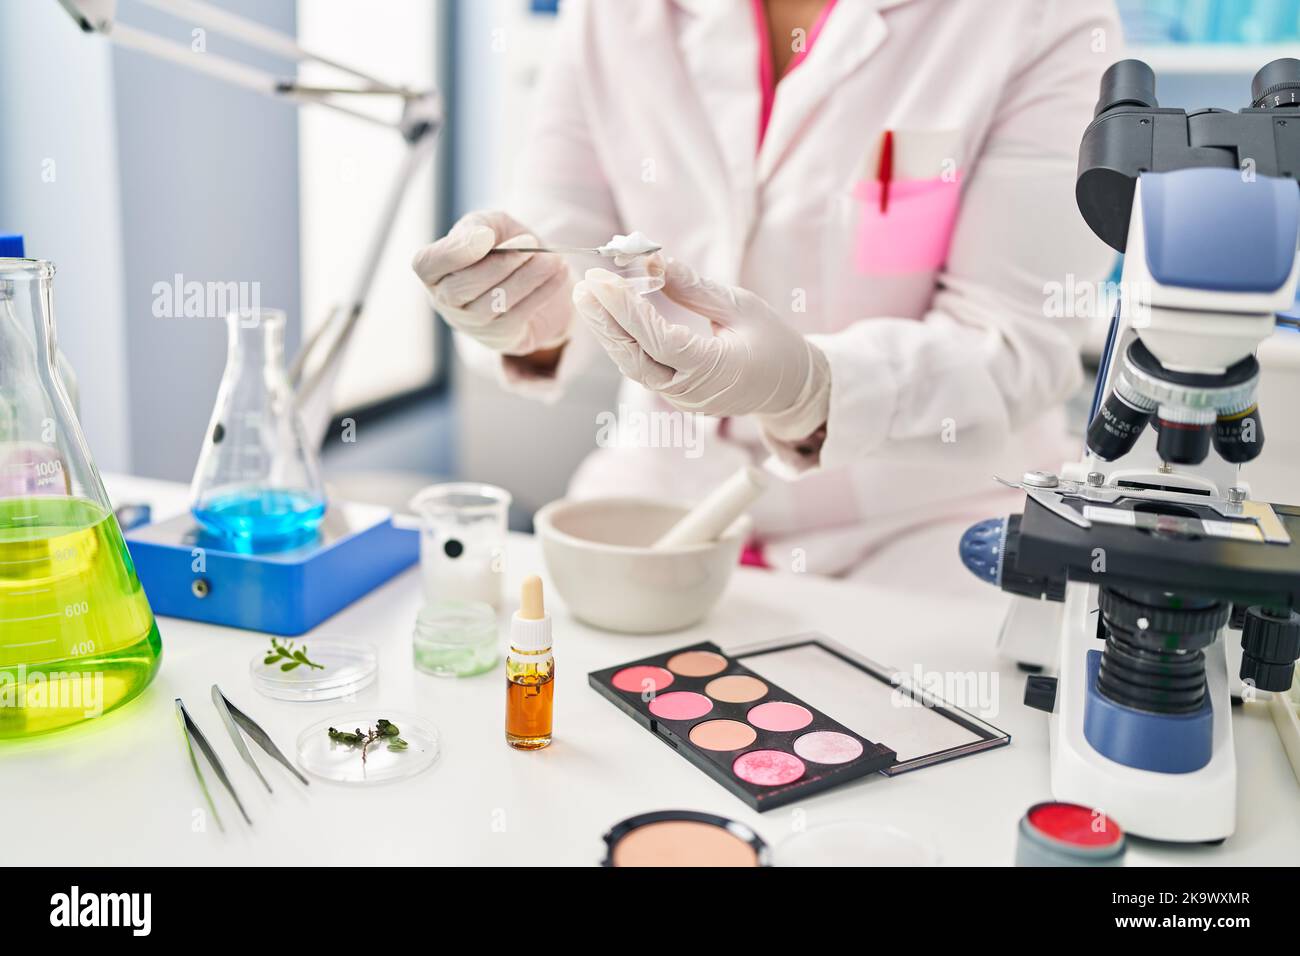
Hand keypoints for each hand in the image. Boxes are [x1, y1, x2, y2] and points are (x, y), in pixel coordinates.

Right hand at [411, 210, 574, 356]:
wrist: (533, 274)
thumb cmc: (501, 246)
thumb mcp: (490, 225)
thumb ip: (479, 225)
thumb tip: (478, 238)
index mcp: (434, 271)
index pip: (427, 265)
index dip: (454, 252)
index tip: (486, 236)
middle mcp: (445, 301)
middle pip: (462, 288)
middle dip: (500, 264)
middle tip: (530, 244)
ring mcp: (471, 324)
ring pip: (493, 304)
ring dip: (527, 278)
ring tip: (552, 258)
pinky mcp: (499, 336)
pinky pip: (519, 315)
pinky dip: (542, 292)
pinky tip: (558, 273)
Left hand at [573, 260, 829, 440]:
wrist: (790, 387)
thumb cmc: (774, 343)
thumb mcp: (741, 306)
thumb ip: (694, 288)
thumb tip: (653, 260)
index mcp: (714, 369)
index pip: (658, 339)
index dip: (626, 311)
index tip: (601, 282)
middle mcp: (691, 391)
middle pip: (635, 359)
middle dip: (606, 322)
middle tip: (583, 287)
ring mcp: (681, 398)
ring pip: (634, 366)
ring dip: (609, 332)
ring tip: (588, 298)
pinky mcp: (676, 395)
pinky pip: (643, 368)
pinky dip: (624, 342)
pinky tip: (608, 318)